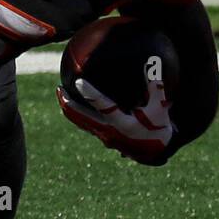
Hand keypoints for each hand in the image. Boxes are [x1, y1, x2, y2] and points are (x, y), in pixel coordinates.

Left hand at [56, 74, 177, 164]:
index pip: (103, 107)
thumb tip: (152, 66)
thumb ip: (155, 89)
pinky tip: (72, 103)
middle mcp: (108, 131)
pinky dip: (76, 114)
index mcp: (122, 123)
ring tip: (60, 93)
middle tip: (58, 88)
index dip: (91, 94)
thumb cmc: (158, 129)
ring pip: (79, 122)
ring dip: (68, 108)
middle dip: (68, 103)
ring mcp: (103, 136)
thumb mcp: (160, 109)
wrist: (154, 153)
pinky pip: (84, 124)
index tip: (79, 81)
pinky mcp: (102, 137)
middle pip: (81, 118)